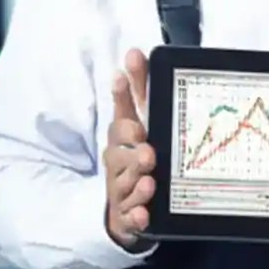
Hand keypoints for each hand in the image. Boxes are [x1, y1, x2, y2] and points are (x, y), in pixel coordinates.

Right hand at [102, 48, 155, 252]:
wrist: (125, 207)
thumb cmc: (134, 159)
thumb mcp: (138, 124)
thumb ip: (137, 91)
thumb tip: (134, 52)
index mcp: (122, 140)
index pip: (120, 118)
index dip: (123, 107)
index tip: (128, 94)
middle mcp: (118, 163)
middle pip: (119, 155)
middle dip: (131, 152)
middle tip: (147, 149)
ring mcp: (121, 190)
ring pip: (125, 185)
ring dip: (135, 182)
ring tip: (149, 181)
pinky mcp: (127, 217)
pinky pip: (129, 217)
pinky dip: (135, 216)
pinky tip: (143, 214)